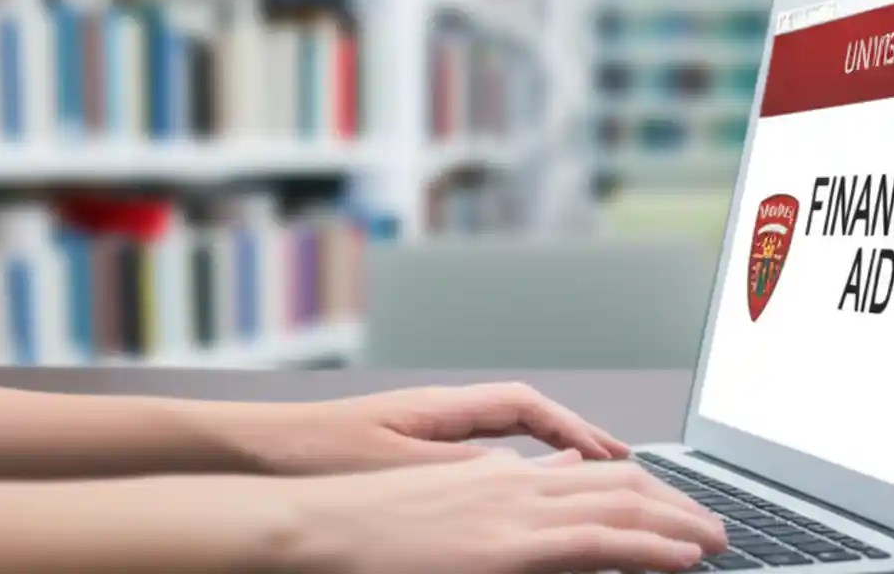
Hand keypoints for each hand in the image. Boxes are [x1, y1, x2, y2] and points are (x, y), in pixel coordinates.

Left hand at [205, 382, 629, 474]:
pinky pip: (489, 451)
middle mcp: (445, 412)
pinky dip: (523, 465)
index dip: (577, 429)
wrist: (263, 448)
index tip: (616, 454)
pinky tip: (536, 485)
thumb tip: (525, 475)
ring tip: (601, 474)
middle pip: (532, 416)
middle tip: (630, 465)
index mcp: (444, 409)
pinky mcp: (419, 448)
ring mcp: (433, 429)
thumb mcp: (396, 469)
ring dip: (559, 453)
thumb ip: (462, 472)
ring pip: (513, 435)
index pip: (529, 408)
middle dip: (583, 439)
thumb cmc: (315, 453)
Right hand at [272, 450, 727, 572]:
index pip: (594, 479)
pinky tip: (683, 558)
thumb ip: (498, 493)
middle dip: (677, 506)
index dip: (646, 493)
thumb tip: (549, 486)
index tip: (677, 510)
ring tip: (717, 539)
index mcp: (504, 477)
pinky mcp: (509, 546)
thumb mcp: (444, 502)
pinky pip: (599, 542)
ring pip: (623, 507)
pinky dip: (650, 547)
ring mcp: (517, 512)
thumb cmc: (369, 525)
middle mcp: (520, 485)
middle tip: (715, 525)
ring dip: (679, 523)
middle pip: (622, 486)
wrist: (321, 526)